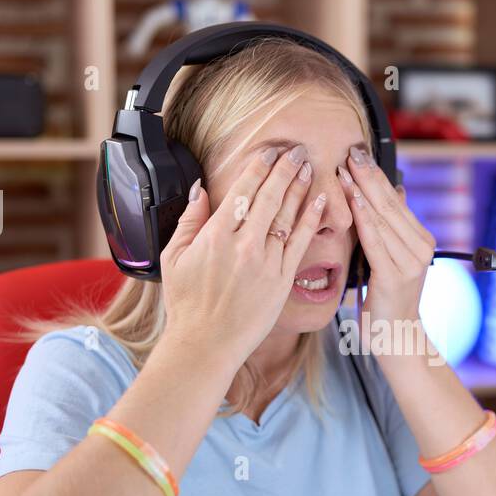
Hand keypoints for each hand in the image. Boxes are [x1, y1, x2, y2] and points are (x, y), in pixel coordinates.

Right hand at [159, 144, 325, 365]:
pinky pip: (300, 242)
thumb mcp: (174, 258)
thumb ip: (190, 221)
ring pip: (287, 216)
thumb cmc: (187, 304)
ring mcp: (265, 262)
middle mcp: (243, 245)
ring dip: (300, 188)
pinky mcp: (282, 280)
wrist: (206, 344)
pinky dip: (311, 219)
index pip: (242, 190)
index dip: (259, 167)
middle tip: (297, 150)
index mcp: (215, 235)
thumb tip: (200, 190)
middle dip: (284, 169)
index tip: (270, 151)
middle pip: (269, 196)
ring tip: (310, 167)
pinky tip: (321, 200)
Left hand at [335, 146, 434, 326]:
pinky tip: (351, 199)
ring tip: (345, 169)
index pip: (396, 200)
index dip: (376, 175)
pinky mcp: (395, 277)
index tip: (358, 153)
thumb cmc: (387, 298)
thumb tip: (398, 190)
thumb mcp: (392, 257)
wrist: (396, 337)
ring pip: (382, 218)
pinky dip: (362, 217)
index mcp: (422, 240)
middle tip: (350, 151)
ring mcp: (410, 263)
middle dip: (368, 176)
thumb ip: (394, 227)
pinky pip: (375, 240)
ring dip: (361, 191)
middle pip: (390, 203)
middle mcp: (421, 248)